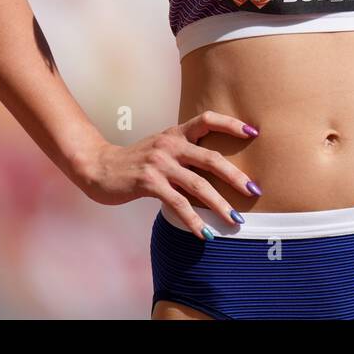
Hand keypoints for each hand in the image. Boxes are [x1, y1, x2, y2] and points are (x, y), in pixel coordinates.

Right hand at [76, 110, 259, 237]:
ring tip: (235, 221)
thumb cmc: (136, 161)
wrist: (99, 167)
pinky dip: (193, 220)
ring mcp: (159, 163)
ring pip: (198, 184)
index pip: (208, 119)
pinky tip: (204, 233)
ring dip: (219, 205)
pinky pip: (177, 203)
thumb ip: (186, 153)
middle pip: (211, 158)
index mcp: (176, 132)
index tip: (253, 132)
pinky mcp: (148, 182)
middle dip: (236, 176)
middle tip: (255, 191)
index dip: (231, 124)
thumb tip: (219, 172)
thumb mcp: (162, 148)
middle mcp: (170, 144)